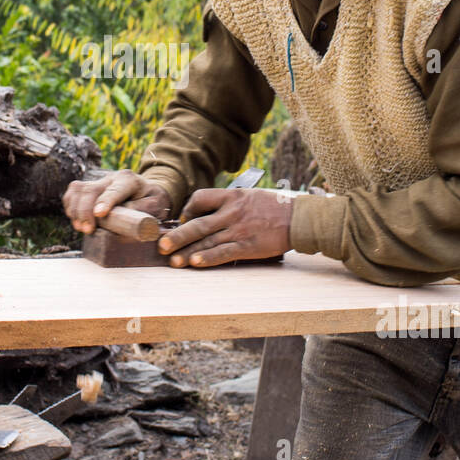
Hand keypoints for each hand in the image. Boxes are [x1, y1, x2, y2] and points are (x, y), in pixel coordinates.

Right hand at [63, 169, 172, 233]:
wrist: (147, 191)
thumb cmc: (152, 200)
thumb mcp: (157, 205)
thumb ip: (145, 209)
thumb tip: (126, 215)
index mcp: (129, 180)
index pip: (115, 190)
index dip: (105, 201)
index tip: (99, 214)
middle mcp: (111, 178)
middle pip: (91, 189)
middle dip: (85, 210)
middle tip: (88, 230)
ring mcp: (99, 181)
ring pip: (78, 189)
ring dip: (75, 210)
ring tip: (81, 227)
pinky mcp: (90, 187)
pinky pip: (73, 192)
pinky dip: (70, 206)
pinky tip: (76, 219)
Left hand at [159, 188, 291, 266]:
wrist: (298, 218)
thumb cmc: (273, 206)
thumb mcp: (248, 196)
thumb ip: (228, 203)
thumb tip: (206, 214)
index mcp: (231, 196)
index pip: (199, 198)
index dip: (186, 210)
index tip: (182, 220)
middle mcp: (231, 212)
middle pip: (197, 224)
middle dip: (177, 236)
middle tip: (161, 246)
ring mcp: (239, 230)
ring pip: (206, 241)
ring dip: (187, 252)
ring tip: (173, 261)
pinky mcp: (247, 246)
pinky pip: (223, 253)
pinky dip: (208, 258)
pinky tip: (195, 263)